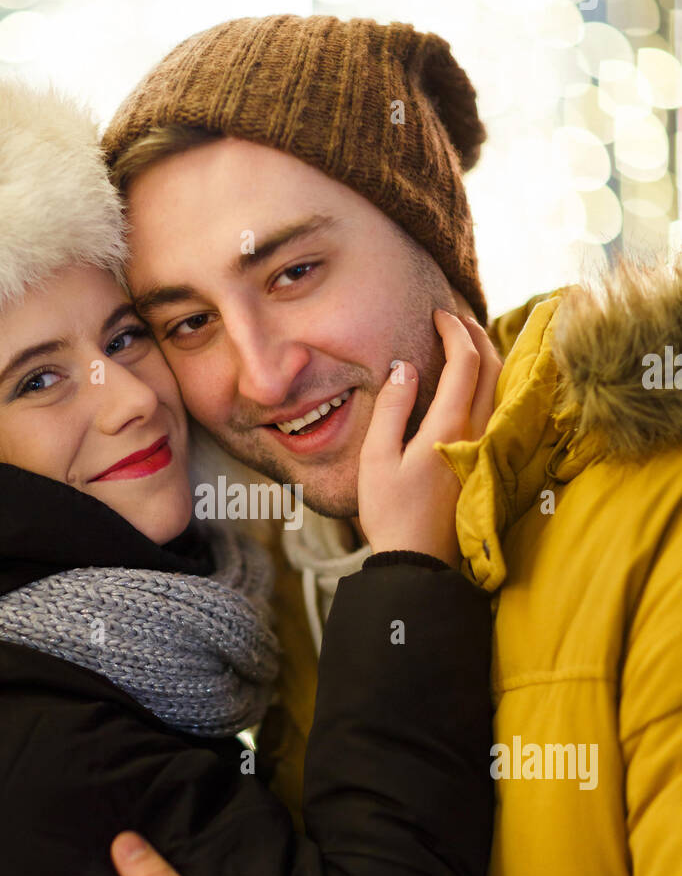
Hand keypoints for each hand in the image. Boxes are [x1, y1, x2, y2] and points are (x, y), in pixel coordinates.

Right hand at [358, 309, 501, 564]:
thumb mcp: (377, 458)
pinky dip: (488, 383)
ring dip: (487, 357)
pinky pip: (496, 408)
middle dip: (476, 334)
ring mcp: (485, 448)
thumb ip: (392, 408)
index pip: (465, 362)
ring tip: (466, 340)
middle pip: (492, 368)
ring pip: (499, 388)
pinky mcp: (484, 462)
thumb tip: (404, 366)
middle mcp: (477, 432)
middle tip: (454, 318)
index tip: (438, 314)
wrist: (418, 561)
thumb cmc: (391, 512)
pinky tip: (474, 383)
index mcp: (449, 426)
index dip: (454, 330)